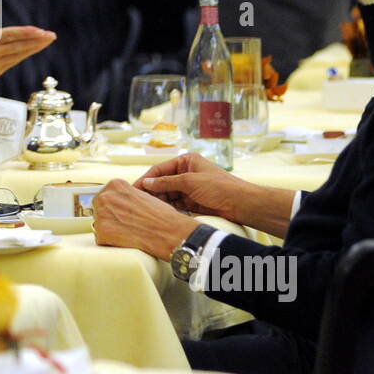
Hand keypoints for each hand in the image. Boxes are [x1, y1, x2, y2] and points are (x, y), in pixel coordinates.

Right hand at [0, 0, 54, 99]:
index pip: (9, 35)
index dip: (26, 33)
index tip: (39, 30)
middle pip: (18, 45)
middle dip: (36, 40)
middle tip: (51, 35)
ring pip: (19, 54)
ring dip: (35, 48)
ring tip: (48, 41)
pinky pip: (14, 61)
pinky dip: (25, 54)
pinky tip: (34, 49)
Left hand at [92, 178, 192, 258]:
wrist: (168, 232)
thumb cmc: (160, 215)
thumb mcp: (141, 194)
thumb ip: (125, 196)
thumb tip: (116, 203)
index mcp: (115, 185)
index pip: (104, 195)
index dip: (114, 206)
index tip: (121, 212)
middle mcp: (105, 196)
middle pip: (99, 208)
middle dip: (109, 217)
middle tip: (125, 223)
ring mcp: (102, 214)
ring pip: (99, 224)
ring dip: (110, 229)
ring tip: (127, 231)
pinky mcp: (102, 232)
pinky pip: (101, 239)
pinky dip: (110, 242)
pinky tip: (125, 239)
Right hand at [134, 152, 250, 220]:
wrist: (240, 204)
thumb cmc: (219, 187)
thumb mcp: (190, 181)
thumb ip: (166, 182)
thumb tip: (147, 182)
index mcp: (186, 161)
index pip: (160, 169)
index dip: (146, 178)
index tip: (134, 188)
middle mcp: (186, 173)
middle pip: (162, 182)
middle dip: (151, 191)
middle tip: (137, 201)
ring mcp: (188, 188)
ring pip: (167, 193)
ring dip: (158, 200)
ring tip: (146, 207)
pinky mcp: (191, 201)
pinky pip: (174, 203)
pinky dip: (167, 207)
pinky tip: (158, 211)